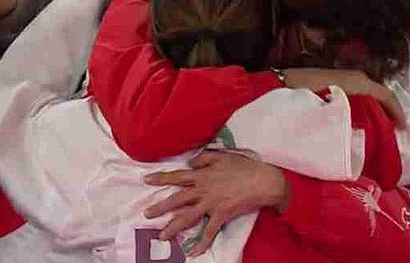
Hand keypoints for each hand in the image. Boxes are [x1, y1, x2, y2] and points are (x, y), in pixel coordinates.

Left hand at [143, 151, 286, 255]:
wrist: (262, 181)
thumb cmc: (244, 167)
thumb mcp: (222, 157)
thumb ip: (203, 160)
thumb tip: (189, 163)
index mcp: (202, 176)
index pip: (177, 176)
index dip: (161, 178)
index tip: (147, 180)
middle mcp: (203, 190)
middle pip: (177, 200)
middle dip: (160, 207)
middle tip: (146, 214)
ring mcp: (211, 204)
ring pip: (188, 217)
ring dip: (173, 227)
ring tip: (161, 236)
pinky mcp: (221, 215)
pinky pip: (209, 231)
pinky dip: (203, 242)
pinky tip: (195, 252)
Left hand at [284, 68, 405, 127]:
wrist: (280, 86)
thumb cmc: (309, 100)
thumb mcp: (334, 115)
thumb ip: (352, 125)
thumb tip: (362, 143)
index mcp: (359, 82)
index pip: (386, 96)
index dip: (396, 112)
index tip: (402, 130)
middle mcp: (354, 76)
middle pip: (378, 93)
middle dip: (386, 111)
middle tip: (391, 131)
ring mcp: (342, 76)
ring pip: (366, 93)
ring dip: (373, 108)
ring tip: (377, 127)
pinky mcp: (332, 79)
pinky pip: (354, 92)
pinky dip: (361, 104)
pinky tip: (357, 118)